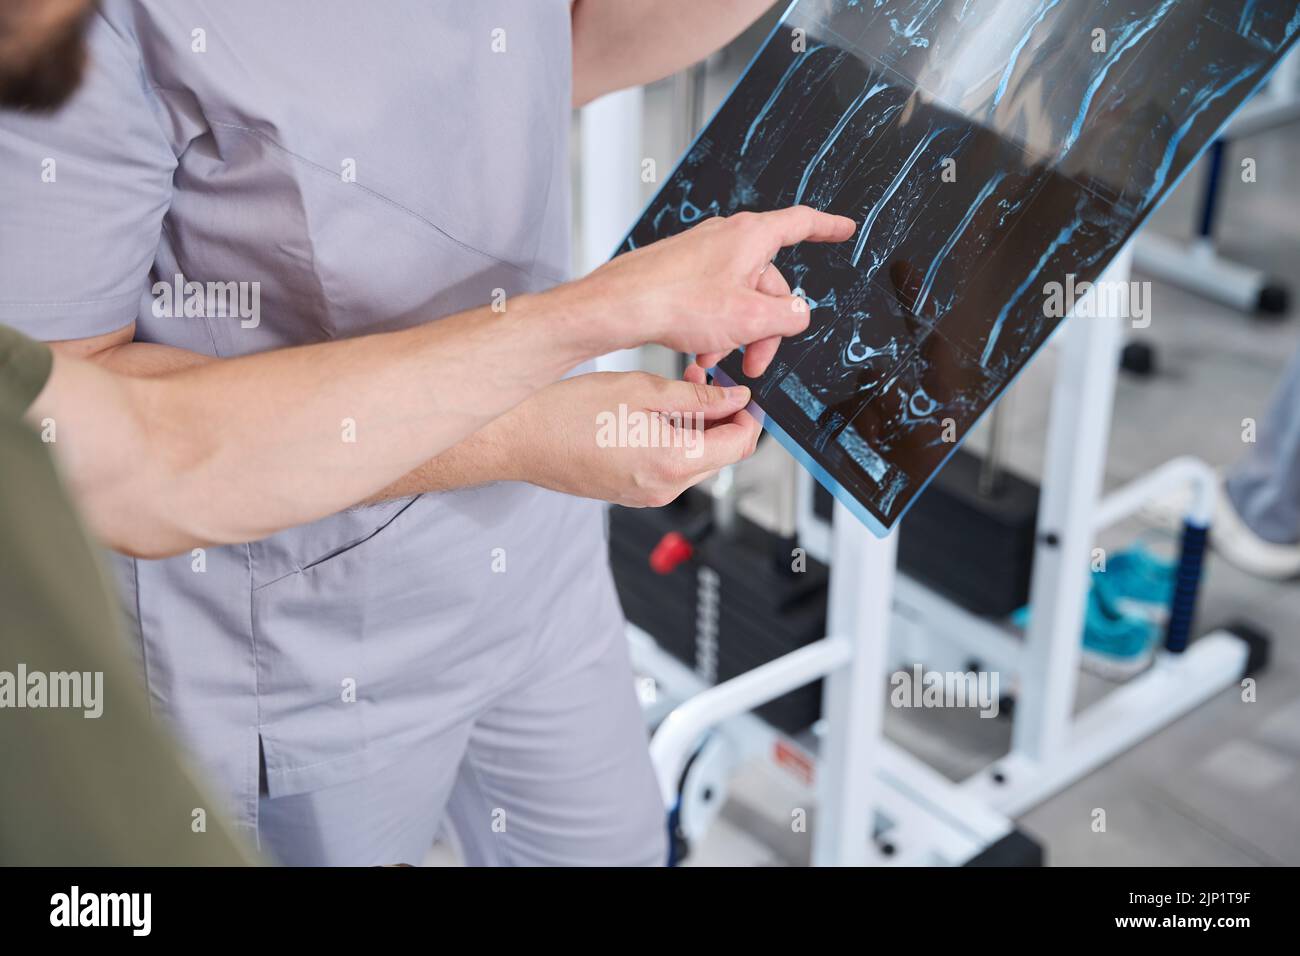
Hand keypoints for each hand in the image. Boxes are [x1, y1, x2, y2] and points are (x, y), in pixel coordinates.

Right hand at [507, 370, 761, 507]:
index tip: (746, 392)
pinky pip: (668, 468)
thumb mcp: (641, 390)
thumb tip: (734, 400)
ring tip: (679, 390)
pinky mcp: (629, 493)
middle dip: (724, 419)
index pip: (739, 446)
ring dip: (698, 428)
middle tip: (709, 383)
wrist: (518, 438)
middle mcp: (662, 488)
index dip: (750, 416)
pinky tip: (656, 413)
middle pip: (720, 457)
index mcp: (672, 463)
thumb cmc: (566, 412)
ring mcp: (645, 495)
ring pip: (694, 462)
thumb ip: (696, 398)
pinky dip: (674, 441)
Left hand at [564, 205, 855, 376]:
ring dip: (736, 333)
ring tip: (718, 361)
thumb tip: (798, 314)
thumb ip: (788, 316)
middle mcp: (727, 238)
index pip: (801, 223)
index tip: (844, 228)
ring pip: (738, 296)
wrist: (620, 306)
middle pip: (768, 281)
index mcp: (751, 236)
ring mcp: (702, 254)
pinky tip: (700, 353)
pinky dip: (714, 327)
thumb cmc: (676, 301)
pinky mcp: (681, 272)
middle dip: (767, 326)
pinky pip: (712, 300)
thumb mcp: (749, 318)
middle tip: (757, 362)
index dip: (827, 227)